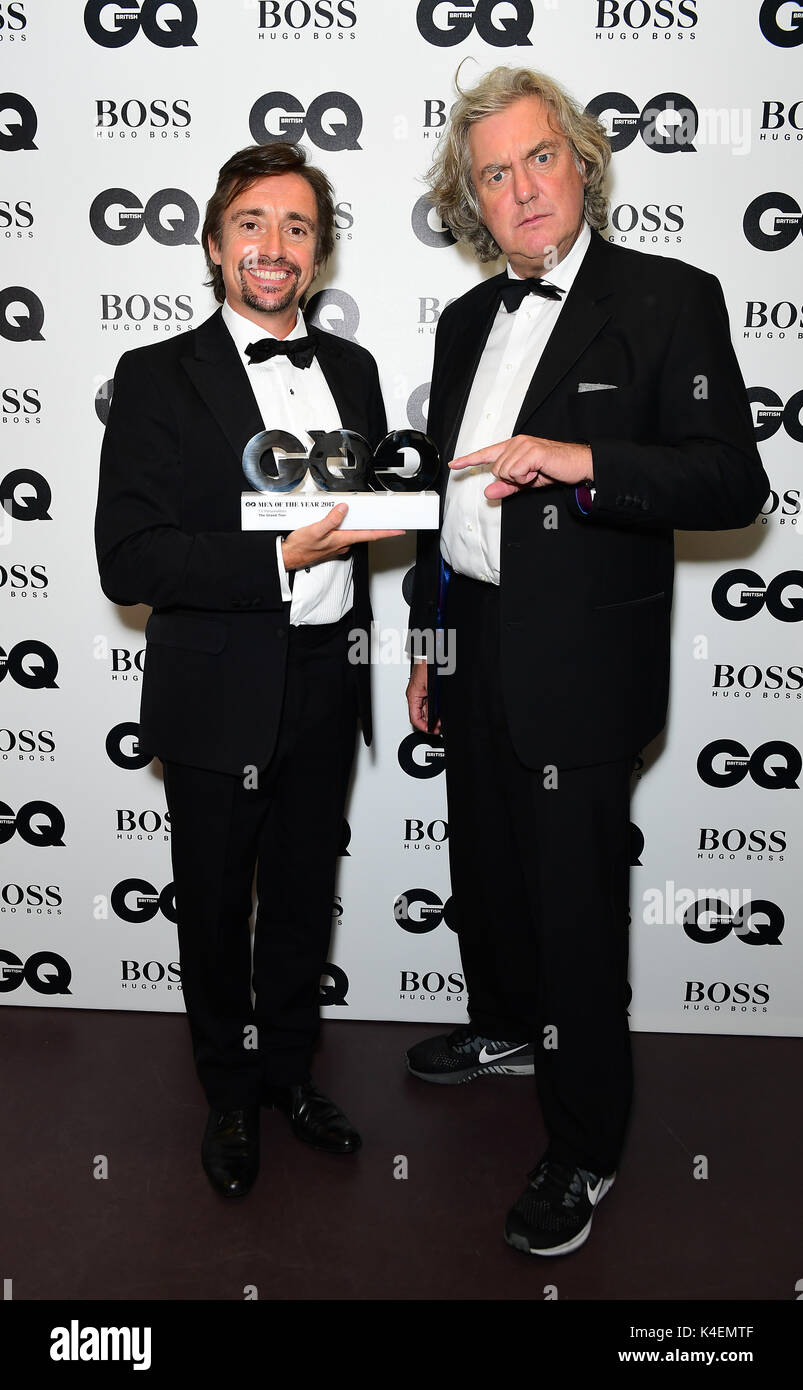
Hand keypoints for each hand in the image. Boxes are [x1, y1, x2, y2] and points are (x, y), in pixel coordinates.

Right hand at [281, 503, 404, 569]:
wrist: (290, 557)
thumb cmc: (301, 547)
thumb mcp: (316, 530)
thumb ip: (331, 519)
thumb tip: (343, 509)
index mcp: (343, 539)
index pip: (370, 535)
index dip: (386, 533)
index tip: (398, 531)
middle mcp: (343, 543)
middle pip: (364, 532)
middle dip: (375, 525)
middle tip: (385, 518)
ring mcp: (338, 544)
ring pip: (353, 532)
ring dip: (358, 525)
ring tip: (361, 515)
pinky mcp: (331, 543)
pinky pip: (343, 533)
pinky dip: (346, 527)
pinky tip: (341, 521)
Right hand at [406, 660, 439, 734]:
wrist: (430, 653)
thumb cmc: (427, 665)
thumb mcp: (431, 687)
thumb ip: (432, 703)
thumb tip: (435, 717)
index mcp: (413, 695)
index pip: (415, 718)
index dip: (423, 727)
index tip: (432, 730)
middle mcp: (415, 694)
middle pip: (420, 715)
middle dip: (430, 722)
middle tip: (439, 727)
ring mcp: (421, 691)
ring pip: (425, 709)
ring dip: (433, 716)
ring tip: (441, 720)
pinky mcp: (426, 688)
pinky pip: (428, 702)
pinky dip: (434, 708)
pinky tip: (441, 710)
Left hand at [450, 436, 592, 499]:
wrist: (578, 465)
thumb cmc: (555, 469)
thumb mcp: (526, 482)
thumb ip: (507, 486)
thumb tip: (489, 491)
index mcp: (513, 447)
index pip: (487, 453)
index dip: (469, 459)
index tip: (455, 464)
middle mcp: (517, 442)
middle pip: (496, 469)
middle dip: (512, 479)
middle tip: (531, 475)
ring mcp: (524, 445)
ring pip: (504, 472)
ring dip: (521, 479)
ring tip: (537, 472)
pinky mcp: (532, 451)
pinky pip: (516, 472)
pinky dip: (526, 478)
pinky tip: (539, 471)